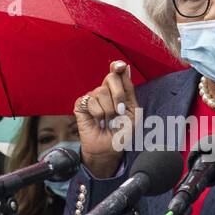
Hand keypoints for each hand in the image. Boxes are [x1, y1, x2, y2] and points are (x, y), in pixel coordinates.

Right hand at [74, 60, 139, 178]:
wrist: (109, 148)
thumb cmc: (122, 132)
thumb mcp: (133, 111)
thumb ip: (129, 90)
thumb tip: (126, 67)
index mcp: (117, 90)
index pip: (117, 71)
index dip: (118, 66)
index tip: (120, 67)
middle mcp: (104, 91)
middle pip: (111, 78)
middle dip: (118, 95)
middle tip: (120, 111)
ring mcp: (92, 97)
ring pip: (101, 92)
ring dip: (109, 110)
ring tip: (108, 121)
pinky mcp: (81, 105)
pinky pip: (91, 101)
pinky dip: (98, 114)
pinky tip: (99, 122)